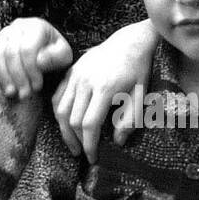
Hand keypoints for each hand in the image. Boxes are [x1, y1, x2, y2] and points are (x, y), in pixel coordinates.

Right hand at [0, 18, 73, 98]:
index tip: (36, 87)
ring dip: (3, 75)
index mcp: (37, 26)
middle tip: (24, 95)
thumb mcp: (64, 55)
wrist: (48, 51)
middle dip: (17, 77)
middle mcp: (19, 26)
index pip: (28, 49)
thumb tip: (39, 61)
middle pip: (11, 52)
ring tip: (11, 92)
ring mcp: (5, 32)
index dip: (30, 70)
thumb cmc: (56, 54)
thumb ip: (54, 57)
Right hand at [52, 20, 157, 161]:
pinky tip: (66, 124)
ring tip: (73, 144)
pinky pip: (57, 96)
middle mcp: (85, 81)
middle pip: (71, 119)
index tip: (93, 157)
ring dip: (64, 130)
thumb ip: (130, 120)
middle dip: (77, 141)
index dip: (89, 144)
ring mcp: (75, 75)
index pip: (89, 124)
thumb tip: (117, 142)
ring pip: (60, 109)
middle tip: (83, 154)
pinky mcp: (70, 71)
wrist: (130, 42)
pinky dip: (59, 113)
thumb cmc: (138, 71)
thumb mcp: (140, 96)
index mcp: (104, 88)